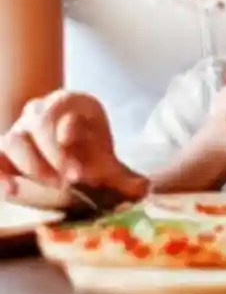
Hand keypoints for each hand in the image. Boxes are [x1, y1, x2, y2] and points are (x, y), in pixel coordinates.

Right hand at [0, 91, 147, 202]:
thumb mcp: (108, 157)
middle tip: (71, 181)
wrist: (71, 150)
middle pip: (39, 124)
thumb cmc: (90, 150)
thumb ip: (122, 174)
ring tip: (53, 186)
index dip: (70, 135)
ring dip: (32, 166)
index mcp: (71, 102)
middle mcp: (40, 109)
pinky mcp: (4, 150)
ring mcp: (18, 128)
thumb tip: (143, 189)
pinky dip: (1, 173)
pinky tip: (12, 190)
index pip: (64, 109)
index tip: (80, 163)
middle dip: (55, 155)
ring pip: (13, 141)